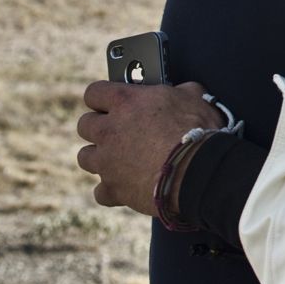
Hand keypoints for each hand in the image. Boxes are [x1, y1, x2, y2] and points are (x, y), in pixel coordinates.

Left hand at [76, 80, 224, 214]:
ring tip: (119, 159)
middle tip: (119, 130)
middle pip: (85, 124)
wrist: (200, 171)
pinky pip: (101, 192)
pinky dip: (113, 190)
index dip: (102, 97)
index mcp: (126, 102)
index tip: (111, 102)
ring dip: (99, 157)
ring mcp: (107, 162)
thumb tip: (183, 91)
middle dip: (99, 127)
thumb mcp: (195, 96)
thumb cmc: (198, 130)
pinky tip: (127, 186)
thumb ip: (179, 91)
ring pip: (85, 157)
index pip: (95, 92)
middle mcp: (109, 130)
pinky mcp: (114, 189)